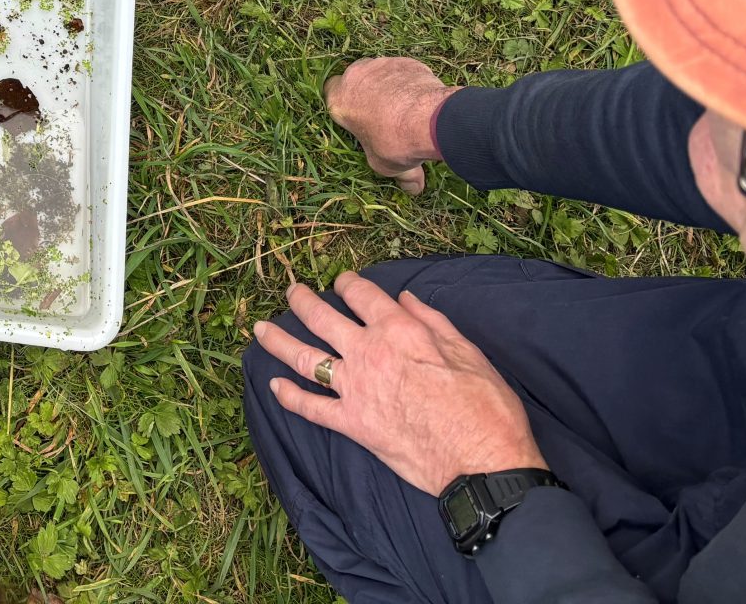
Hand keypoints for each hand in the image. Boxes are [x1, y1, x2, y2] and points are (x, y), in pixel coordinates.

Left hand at [254, 275, 545, 496]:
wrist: (482, 464)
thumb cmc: (485, 407)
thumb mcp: (469, 352)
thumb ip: (433, 322)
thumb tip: (406, 298)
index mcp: (399, 330)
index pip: (363, 295)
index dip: (348, 283)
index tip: (341, 282)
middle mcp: (369, 353)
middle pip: (323, 318)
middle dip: (303, 302)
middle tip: (291, 292)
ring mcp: (355, 390)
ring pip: (304, 358)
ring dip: (278, 341)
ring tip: (260, 330)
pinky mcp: (352, 425)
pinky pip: (311, 408)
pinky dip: (289, 398)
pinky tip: (274, 388)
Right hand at [326, 58, 457, 194]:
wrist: (426, 119)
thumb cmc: (394, 143)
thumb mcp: (387, 166)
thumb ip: (397, 174)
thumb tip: (413, 189)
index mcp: (338, 101)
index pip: (329, 93)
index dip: (343, 102)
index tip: (355, 114)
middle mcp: (354, 77)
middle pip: (355, 79)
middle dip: (365, 91)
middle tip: (382, 112)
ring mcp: (379, 65)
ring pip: (380, 72)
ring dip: (388, 85)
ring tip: (406, 107)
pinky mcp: (403, 61)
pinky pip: (403, 70)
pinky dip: (409, 81)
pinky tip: (421, 98)